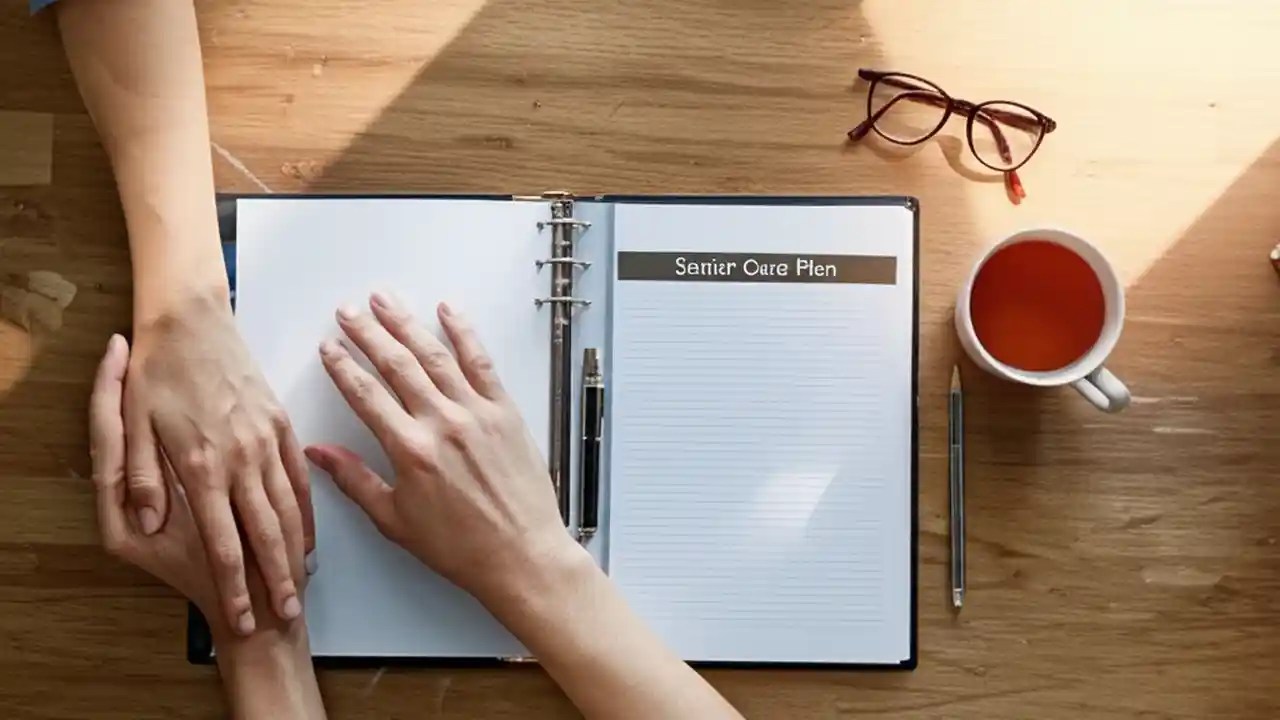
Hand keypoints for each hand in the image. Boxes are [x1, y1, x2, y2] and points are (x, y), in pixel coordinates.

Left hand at [125, 292, 313, 634]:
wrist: (193, 320)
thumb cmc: (159, 370)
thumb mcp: (134, 423)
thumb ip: (143, 477)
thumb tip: (150, 521)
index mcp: (204, 465)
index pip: (225, 541)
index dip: (236, 584)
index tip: (244, 617)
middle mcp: (242, 458)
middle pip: (267, 532)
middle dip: (277, 579)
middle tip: (286, 613)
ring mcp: (266, 441)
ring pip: (290, 507)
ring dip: (297, 550)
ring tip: (301, 583)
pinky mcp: (280, 425)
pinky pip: (300, 476)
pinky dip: (307, 509)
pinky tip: (309, 530)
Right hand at [305, 294, 581, 607]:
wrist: (522, 555)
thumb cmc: (460, 547)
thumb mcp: (396, 520)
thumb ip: (355, 480)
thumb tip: (318, 452)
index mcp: (411, 451)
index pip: (366, 396)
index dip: (343, 367)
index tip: (328, 347)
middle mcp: (443, 423)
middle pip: (397, 365)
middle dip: (368, 333)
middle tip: (347, 310)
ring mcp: (477, 413)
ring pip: (435, 355)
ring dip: (406, 324)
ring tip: (384, 300)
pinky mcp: (506, 412)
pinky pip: (482, 362)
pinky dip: (464, 333)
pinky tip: (448, 311)